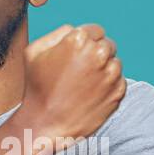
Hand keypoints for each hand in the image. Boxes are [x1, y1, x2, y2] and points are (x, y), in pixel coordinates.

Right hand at [19, 23, 125, 145]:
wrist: (46, 124)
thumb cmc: (36, 88)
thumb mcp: (34, 51)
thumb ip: (58, 33)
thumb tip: (76, 30)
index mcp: (79, 39)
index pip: (95, 30)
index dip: (85, 43)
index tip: (76, 56)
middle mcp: (98, 53)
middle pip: (107, 44)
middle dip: (96, 55)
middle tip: (79, 72)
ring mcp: (110, 73)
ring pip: (114, 62)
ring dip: (103, 70)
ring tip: (83, 85)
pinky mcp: (118, 92)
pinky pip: (119, 81)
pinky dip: (108, 86)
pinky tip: (90, 95)